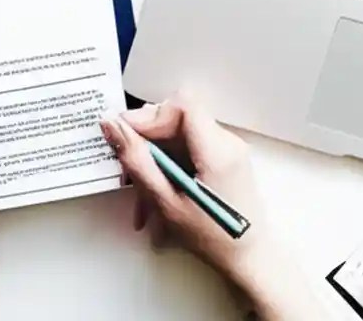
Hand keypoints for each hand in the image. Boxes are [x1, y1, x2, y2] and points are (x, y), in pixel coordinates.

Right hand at [101, 97, 326, 320]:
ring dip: (155, 162)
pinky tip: (157, 197)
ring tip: (142, 198)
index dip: (150, 116)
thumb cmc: (214, 238)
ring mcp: (227, 150)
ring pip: (179, 138)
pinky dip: (169, 170)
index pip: (182, 105)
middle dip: (147, 143)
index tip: (127, 136)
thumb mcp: (166, 202)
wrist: (249, 259)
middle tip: (128, 172)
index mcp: (217, 150)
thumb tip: (113, 126)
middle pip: (177, 120)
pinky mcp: (224, 160)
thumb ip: (137, 161)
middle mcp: (226, 143)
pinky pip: (189, 151)